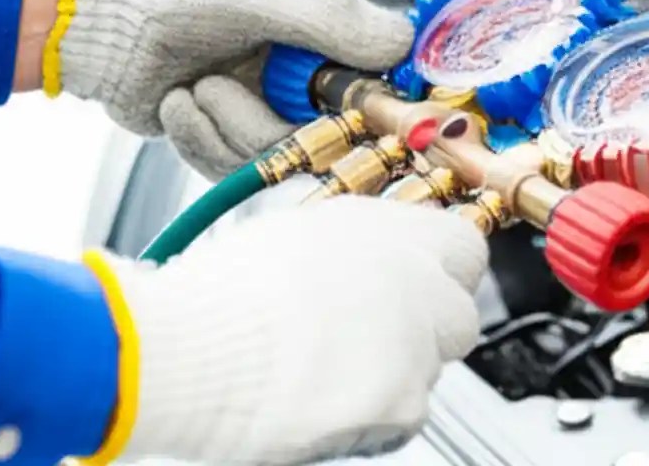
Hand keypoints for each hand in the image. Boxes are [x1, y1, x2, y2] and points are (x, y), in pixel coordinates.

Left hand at [18, 0, 412, 179]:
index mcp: (328, 37)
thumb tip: (403, 45)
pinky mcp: (232, 147)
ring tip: (192, 87)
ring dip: (225, 126)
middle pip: (330, 139)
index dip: (368, 109)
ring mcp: (269, 115)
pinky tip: (177, 104)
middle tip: (222, 82)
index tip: (343, 112)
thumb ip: (337, 19)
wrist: (104, 23)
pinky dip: (201, 139)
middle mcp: (306, 81)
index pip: (378, 87)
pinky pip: (238, 171)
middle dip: (266, 120)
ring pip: (280, 159)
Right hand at [99, 197, 487, 464]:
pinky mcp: (401, 403)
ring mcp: (414, 343)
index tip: (426, 288)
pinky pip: (402, 419)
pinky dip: (369, 419)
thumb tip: (371, 266)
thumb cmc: (218, 295)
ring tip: (320, 374)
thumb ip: (355, 250)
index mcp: (388, 229)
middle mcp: (415, 279)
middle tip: (376, 343)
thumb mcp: (294, 238)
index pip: (465, 248)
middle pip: (461, 317)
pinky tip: (317, 404)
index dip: (442, 275)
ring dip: (392, 377)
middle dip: (430, 334)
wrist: (183, 349)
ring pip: (428, 372)